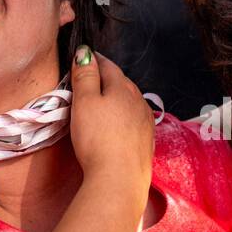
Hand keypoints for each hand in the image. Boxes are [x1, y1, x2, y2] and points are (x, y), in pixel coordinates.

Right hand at [68, 46, 153, 192]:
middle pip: (122, 82)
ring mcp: (146, 122)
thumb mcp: (84, 102)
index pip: (108, 66)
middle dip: (107, 78)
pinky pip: (135, 120)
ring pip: (131, 101)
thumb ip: (85, 76)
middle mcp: (139, 101)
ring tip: (105, 100)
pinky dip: (125, 116)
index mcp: (123, 88)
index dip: (94, 60)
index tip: (84, 57)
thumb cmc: (98, 139)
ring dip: (118, 97)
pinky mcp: (147, 141)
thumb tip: (86, 53)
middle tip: (92, 78)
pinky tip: (120, 123)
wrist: (119, 178)